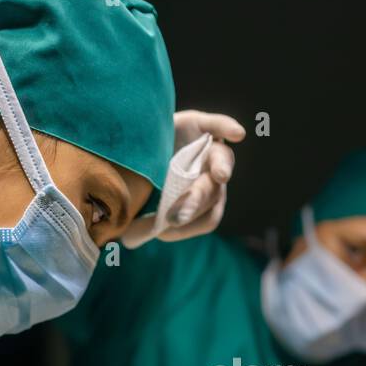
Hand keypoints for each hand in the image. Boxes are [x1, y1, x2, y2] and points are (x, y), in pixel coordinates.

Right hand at [121, 110, 244, 246]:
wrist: (128, 147)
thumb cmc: (131, 186)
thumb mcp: (135, 208)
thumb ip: (140, 225)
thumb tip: (129, 240)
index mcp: (198, 203)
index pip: (208, 218)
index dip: (194, 221)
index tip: (172, 223)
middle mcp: (207, 178)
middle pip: (212, 190)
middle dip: (197, 200)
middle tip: (180, 211)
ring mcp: (205, 151)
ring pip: (221, 159)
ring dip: (222, 167)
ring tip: (220, 175)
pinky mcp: (198, 125)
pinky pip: (217, 126)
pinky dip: (226, 127)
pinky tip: (237, 134)